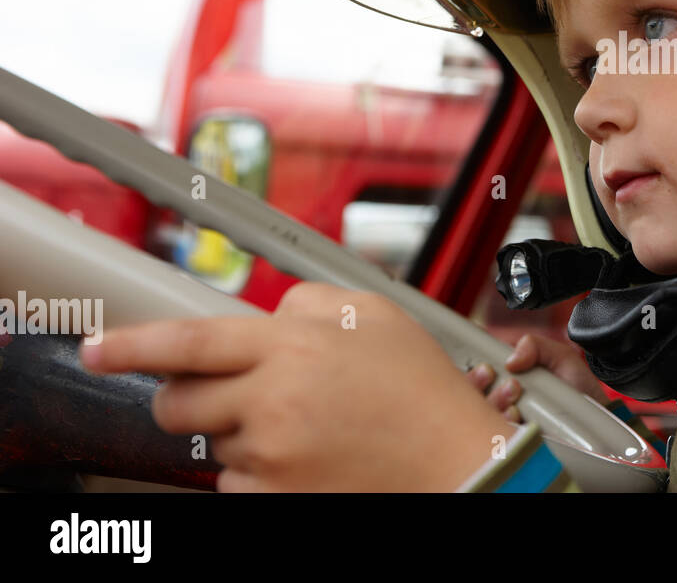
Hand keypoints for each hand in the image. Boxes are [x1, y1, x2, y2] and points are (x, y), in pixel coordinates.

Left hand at [80, 283, 511, 491]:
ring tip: (306, 424)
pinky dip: (262, 469)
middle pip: (178, 403)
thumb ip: (310, 302)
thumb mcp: (376, 314)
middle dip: (187, 397)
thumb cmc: (421, 390)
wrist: (456, 462)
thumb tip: (270, 313)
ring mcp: (271, 455)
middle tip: (233, 393)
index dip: (131, 345)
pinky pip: (238, 482)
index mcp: (292, 346)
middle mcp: (272, 401)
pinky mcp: (276, 497)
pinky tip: (310, 455)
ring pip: (213, 443)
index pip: (187, 342)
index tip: (98, 348)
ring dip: (242, 432)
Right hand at [467, 332, 607, 421]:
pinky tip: (519, 419)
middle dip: (479, 386)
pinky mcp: (513, 438)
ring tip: (517, 399)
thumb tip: (511, 360)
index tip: (486, 369)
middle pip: (468, 392)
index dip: (472, 370)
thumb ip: (536, 346)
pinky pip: (495, 435)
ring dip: (495, 404)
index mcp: (506, 374)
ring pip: (479, 413)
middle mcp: (501, 396)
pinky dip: (503, 424)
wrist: (597, 416)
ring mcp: (505, 418)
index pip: (475, 370)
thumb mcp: (561, 356)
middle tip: (509, 383)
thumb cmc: (577, 386)